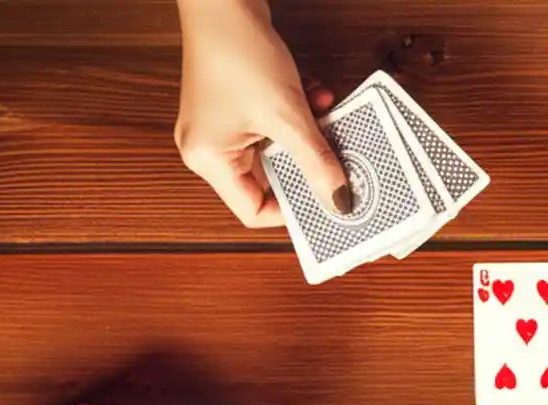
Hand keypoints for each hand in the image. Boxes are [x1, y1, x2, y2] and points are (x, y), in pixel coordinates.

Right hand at [175, 0, 348, 228]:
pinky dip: (297, 113)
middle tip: (337, 160)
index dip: (291, 210)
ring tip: (325, 113)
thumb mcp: (286, 114)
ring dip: (306, 134)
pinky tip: (314, 92)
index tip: (326, 199)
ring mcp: (220, 125)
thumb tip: (339, 200)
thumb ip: (315, 161)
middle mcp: (208, 147)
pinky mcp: (235, 104)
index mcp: (209, 159)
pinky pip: (273, 123)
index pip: (252, 210)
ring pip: (277, 147)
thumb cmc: (236, 51)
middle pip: (268, 178)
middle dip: (305, 164)